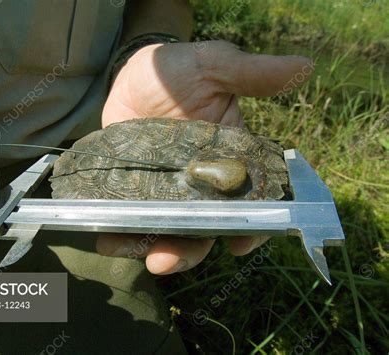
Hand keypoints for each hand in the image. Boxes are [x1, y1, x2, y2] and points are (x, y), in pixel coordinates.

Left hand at [100, 40, 313, 273]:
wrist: (134, 72)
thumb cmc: (179, 69)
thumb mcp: (214, 66)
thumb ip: (251, 73)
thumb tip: (306, 66)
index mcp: (230, 161)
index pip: (248, 202)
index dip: (249, 227)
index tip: (239, 243)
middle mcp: (201, 184)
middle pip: (203, 229)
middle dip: (187, 250)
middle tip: (164, 260)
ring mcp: (167, 190)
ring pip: (168, 231)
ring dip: (151, 248)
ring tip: (127, 252)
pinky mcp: (137, 189)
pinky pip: (134, 218)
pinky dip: (123, 233)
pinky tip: (106, 239)